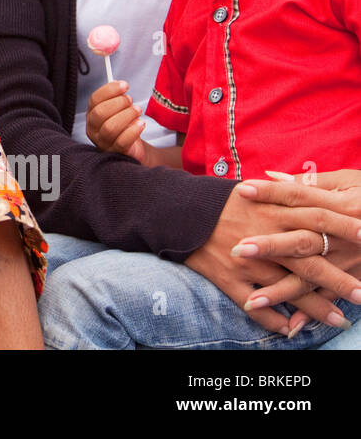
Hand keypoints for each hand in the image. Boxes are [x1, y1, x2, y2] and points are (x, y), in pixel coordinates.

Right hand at [85, 80, 146, 161]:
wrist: (132, 147)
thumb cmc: (124, 125)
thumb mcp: (119, 110)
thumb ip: (116, 97)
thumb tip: (119, 84)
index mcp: (92, 114)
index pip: (94, 99)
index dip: (109, 90)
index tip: (125, 85)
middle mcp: (93, 128)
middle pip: (100, 113)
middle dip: (118, 103)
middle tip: (131, 101)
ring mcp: (102, 142)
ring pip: (109, 127)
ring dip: (127, 116)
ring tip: (137, 111)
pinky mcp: (115, 152)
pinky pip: (122, 142)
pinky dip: (133, 131)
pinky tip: (141, 124)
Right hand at [186, 183, 354, 335]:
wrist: (175, 211)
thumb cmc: (216, 200)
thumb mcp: (251, 190)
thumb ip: (282, 195)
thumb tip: (311, 191)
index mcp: (271, 211)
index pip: (318, 219)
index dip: (345, 229)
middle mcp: (263, 238)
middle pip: (309, 261)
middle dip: (339, 279)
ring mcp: (246, 261)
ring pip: (288, 288)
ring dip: (315, 306)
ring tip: (339, 320)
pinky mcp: (227, 277)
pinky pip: (253, 304)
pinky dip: (272, 319)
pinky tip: (289, 329)